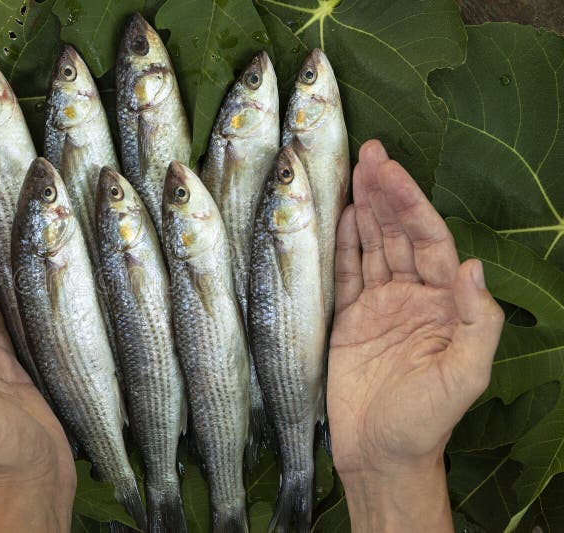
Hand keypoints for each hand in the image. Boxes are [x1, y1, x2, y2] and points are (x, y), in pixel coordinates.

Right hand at [327, 141, 503, 531]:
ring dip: (362, 209)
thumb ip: (477, 322)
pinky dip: (339, 243)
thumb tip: (473, 266)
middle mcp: (411, 296)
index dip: (410, 204)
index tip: (391, 172)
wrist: (380, 454)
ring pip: (370, 246)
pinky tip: (336, 215)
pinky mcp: (348, 319)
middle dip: (384, 193)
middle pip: (397, 234)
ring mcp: (378, 305)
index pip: (428, 241)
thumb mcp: (464, 377)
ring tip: (353, 170)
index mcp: (443, 304)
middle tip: (368, 153)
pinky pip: (344, 273)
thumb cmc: (426, 421)